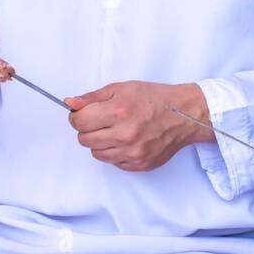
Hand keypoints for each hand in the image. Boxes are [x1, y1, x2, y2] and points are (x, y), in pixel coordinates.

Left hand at [65, 81, 211, 171]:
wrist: (183, 115)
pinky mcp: (138, 165)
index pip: (79, 122)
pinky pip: (112, 162)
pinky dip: (114, 152)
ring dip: (100, 142)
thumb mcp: (122, 88)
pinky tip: (126, 140)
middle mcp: (125, 135)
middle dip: (88, 129)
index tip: (83, 114)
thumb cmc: (154, 99)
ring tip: (115, 130)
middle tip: (101, 120)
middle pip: (84, 139)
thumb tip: (70, 103)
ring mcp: (132, 153)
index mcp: (118, 112)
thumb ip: (93, 97)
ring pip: (96, 153)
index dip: (77, 116)